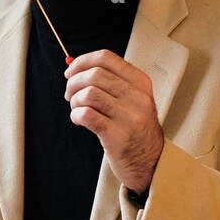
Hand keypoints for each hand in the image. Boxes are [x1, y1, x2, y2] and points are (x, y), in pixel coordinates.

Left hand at [64, 49, 163, 193]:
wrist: (150, 161)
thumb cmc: (135, 127)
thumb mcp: (134, 98)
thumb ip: (112, 82)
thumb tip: (76, 69)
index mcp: (140, 82)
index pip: (106, 58)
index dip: (82, 61)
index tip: (70, 71)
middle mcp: (137, 97)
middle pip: (94, 74)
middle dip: (73, 82)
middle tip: (69, 93)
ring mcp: (129, 116)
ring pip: (88, 93)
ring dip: (74, 100)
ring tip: (76, 108)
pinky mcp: (117, 135)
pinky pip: (86, 115)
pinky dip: (76, 115)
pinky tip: (79, 119)